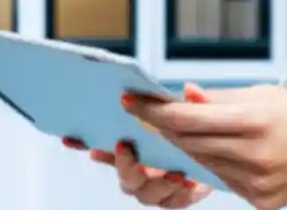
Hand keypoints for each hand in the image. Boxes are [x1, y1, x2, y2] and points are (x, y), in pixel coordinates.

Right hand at [60, 86, 214, 207]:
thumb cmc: (193, 131)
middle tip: (128, 148)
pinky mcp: (175, 198)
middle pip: (124, 175)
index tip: (71, 137)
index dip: (82, 143)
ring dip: (158, 184)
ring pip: (145, 193)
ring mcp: (154, 186)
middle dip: (125, 164)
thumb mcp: (191, 111)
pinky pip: (172, 202)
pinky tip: (189, 182)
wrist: (214, 153)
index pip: (101, 145)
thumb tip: (190, 89)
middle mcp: (138, 169)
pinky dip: (180, 194)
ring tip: (175, 173)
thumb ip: (189, 103)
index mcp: (131, 146)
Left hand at [122, 83, 286, 209]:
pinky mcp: (260, 201)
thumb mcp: (265, 94)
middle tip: (149, 115)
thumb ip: (220, 97)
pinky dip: (217, 166)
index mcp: (253, 119)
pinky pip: (223, 181)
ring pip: (202, 164)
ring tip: (192, 132)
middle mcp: (253, 153)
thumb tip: (183, 94)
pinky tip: (229, 154)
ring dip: (189, 148)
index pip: (188, 117)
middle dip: (166, 129)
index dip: (154, 110)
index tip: (131, 101)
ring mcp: (256, 182)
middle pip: (188, 143)